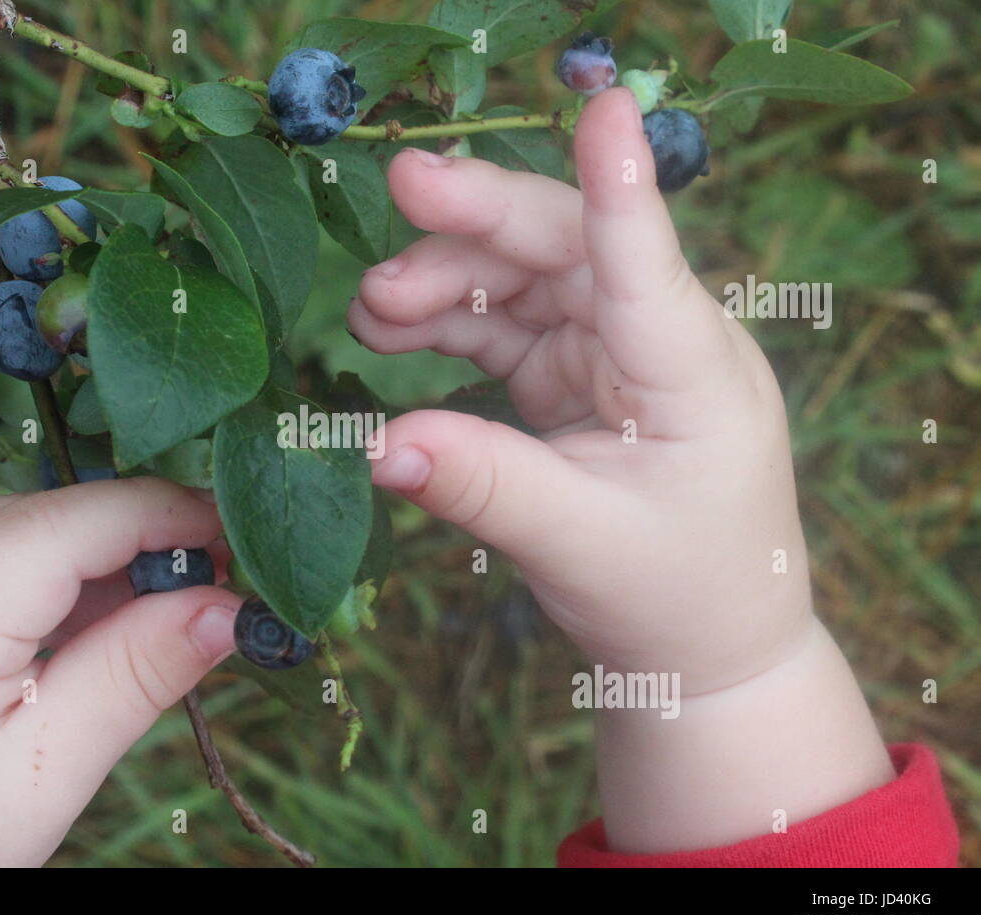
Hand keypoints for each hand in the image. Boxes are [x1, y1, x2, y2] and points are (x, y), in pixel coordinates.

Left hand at [0, 479, 238, 865]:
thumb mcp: (45, 775)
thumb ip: (136, 674)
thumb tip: (231, 608)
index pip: (60, 528)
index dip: (158, 515)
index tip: (233, 532)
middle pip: (28, 516)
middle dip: (124, 536)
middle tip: (206, 581)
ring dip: (77, 554)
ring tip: (144, 612)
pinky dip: (26, 572)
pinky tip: (71, 621)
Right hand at [351, 88, 892, 850]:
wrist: (706, 645)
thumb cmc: (675, 594)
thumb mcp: (577, 545)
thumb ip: (481, 487)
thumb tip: (377, 448)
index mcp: (692, 373)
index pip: (648, 266)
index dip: (622, 186)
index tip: (607, 106)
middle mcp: (658, 340)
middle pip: (566, 246)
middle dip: (479, 219)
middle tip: (401, 191)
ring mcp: (615, 351)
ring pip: (523, 277)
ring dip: (445, 278)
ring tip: (371, 308)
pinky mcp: (578, 373)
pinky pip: (504, 326)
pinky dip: (446, 324)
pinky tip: (390, 332)